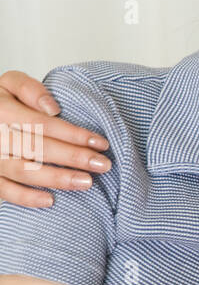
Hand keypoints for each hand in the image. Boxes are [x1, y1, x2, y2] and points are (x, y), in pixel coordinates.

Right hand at [0, 71, 111, 207]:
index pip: (41, 124)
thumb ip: (29, 89)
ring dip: (57, 178)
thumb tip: (53, 109)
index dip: (72, 134)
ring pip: (24, 172)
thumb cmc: (0, 102)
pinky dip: (27, 199)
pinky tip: (51, 201)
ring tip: (86, 182)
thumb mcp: (9, 84)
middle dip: (73, 157)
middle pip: (37, 148)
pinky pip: (5, 191)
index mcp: (1, 110)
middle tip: (102, 164)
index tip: (100, 142)